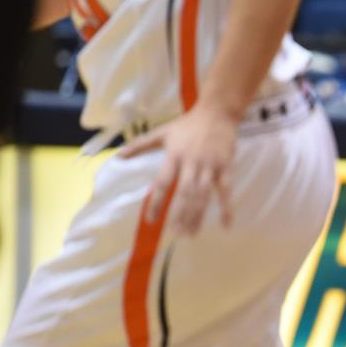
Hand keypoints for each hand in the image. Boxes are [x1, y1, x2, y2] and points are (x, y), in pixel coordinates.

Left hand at [118, 103, 238, 235]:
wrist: (217, 112)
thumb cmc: (188, 124)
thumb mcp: (162, 132)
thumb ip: (140, 145)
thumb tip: (118, 155)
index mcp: (174, 155)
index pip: (163, 183)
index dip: (156, 202)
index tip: (151, 220)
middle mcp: (192, 162)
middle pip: (184, 193)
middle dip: (180, 215)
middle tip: (175, 234)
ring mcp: (209, 166)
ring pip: (203, 195)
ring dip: (198, 216)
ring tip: (192, 234)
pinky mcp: (225, 167)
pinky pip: (226, 191)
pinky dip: (227, 208)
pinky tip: (226, 225)